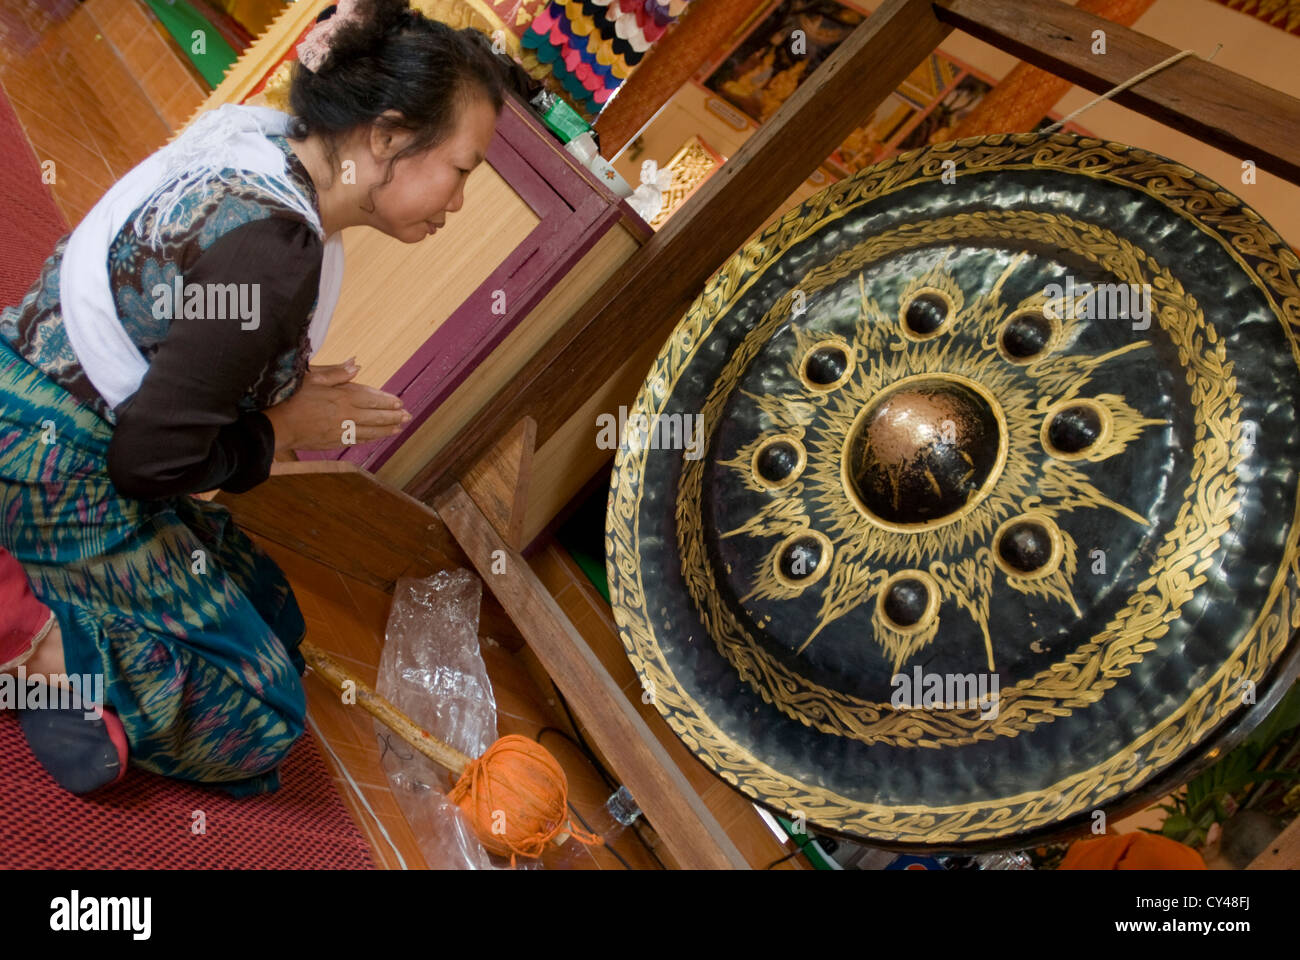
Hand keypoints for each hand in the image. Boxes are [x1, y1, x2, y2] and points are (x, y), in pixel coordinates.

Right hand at [263, 357, 410, 451]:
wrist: (277, 426)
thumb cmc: (290, 398)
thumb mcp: (311, 378)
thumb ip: (336, 373)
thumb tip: (356, 365)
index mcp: (342, 397)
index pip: (371, 398)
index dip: (387, 401)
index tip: (399, 402)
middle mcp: (346, 415)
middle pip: (375, 416)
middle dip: (393, 416)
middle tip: (408, 416)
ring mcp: (340, 431)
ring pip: (369, 431)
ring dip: (385, 430)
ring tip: (398, 429)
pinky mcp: (333, 442)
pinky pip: (357, 440)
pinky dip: (369, 439)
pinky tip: (376, 438)